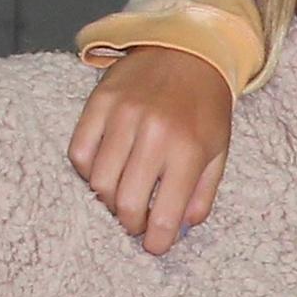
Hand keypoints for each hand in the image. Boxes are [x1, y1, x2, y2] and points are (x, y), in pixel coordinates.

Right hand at [70, 48, 235, 256]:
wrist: (187, 49)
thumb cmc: (205, 106)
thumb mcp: (218, 151)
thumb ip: (202, 193)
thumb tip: (181, 229)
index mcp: (189, 149)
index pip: (165, 214)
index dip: (156, 241)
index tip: (153, 247)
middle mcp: (154, 134)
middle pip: (126, 203)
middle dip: (129, 224)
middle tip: (136, 224)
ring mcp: (123, 116)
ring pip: (99, 181)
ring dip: (107, 201)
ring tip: (120, 199)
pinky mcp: (99, 102)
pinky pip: (79, 151)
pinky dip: (86, 171)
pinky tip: (102, 171)